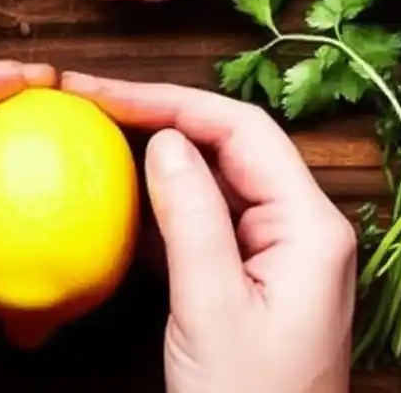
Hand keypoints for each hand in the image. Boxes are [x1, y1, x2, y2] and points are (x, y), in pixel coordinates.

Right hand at [62, 73, 355, 392]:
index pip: (240, 131)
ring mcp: (279, 254)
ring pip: (217, 181)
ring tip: (95, 135)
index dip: (170, 101)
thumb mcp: (210, 307)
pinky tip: (117, 199)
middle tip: (90, 105)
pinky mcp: (254, 280)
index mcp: (310, 226)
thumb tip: (163, 138)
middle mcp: (302, 228)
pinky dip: (164, 206)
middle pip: (230, 146)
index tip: (104, 94)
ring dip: (158, 157)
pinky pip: (208, 223)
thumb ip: (191, 217)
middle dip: (161, 116)